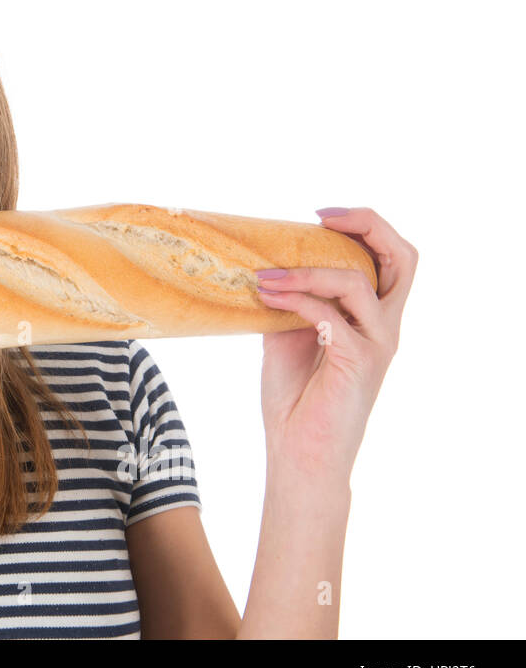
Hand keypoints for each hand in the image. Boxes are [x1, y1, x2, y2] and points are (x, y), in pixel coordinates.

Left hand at [253, 207, 417, 486]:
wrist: (298, 451)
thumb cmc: (295, 396)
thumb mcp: (287, 334)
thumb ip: (289, 300)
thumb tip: (263, 264)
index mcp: (373, 316)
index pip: (390, 258)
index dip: (364, 227)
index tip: (319, 216)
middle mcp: (385, 326)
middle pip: (403, 259)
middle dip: (367, 226)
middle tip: (320, 218)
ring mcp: (376, 345)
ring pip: (357, 284)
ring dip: (305, 271)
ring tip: (263, 276)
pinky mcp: (360, 364)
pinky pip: (331, 317)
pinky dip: (297, 300)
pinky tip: (267, 297)